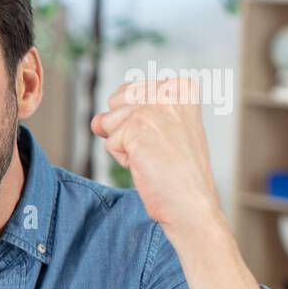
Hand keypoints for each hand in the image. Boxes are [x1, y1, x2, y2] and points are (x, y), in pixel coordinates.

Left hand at [91, 77, 223, 234]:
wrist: (190, 201)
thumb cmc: (177, 170)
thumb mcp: (157, 129)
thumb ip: (126, 113)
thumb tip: (96, 120)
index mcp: (180, 86)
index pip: (130, 90)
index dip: (136, 120)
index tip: (163, 136)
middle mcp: (169, 91)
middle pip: (116, 101)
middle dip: (125, 128)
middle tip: (156, 147)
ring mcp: (152, 109)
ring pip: (109, 121)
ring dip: (124, 145)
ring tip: (153, 156)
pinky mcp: (136, 128)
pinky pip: (110, 142)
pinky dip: (124, 159)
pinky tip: (148, 164)